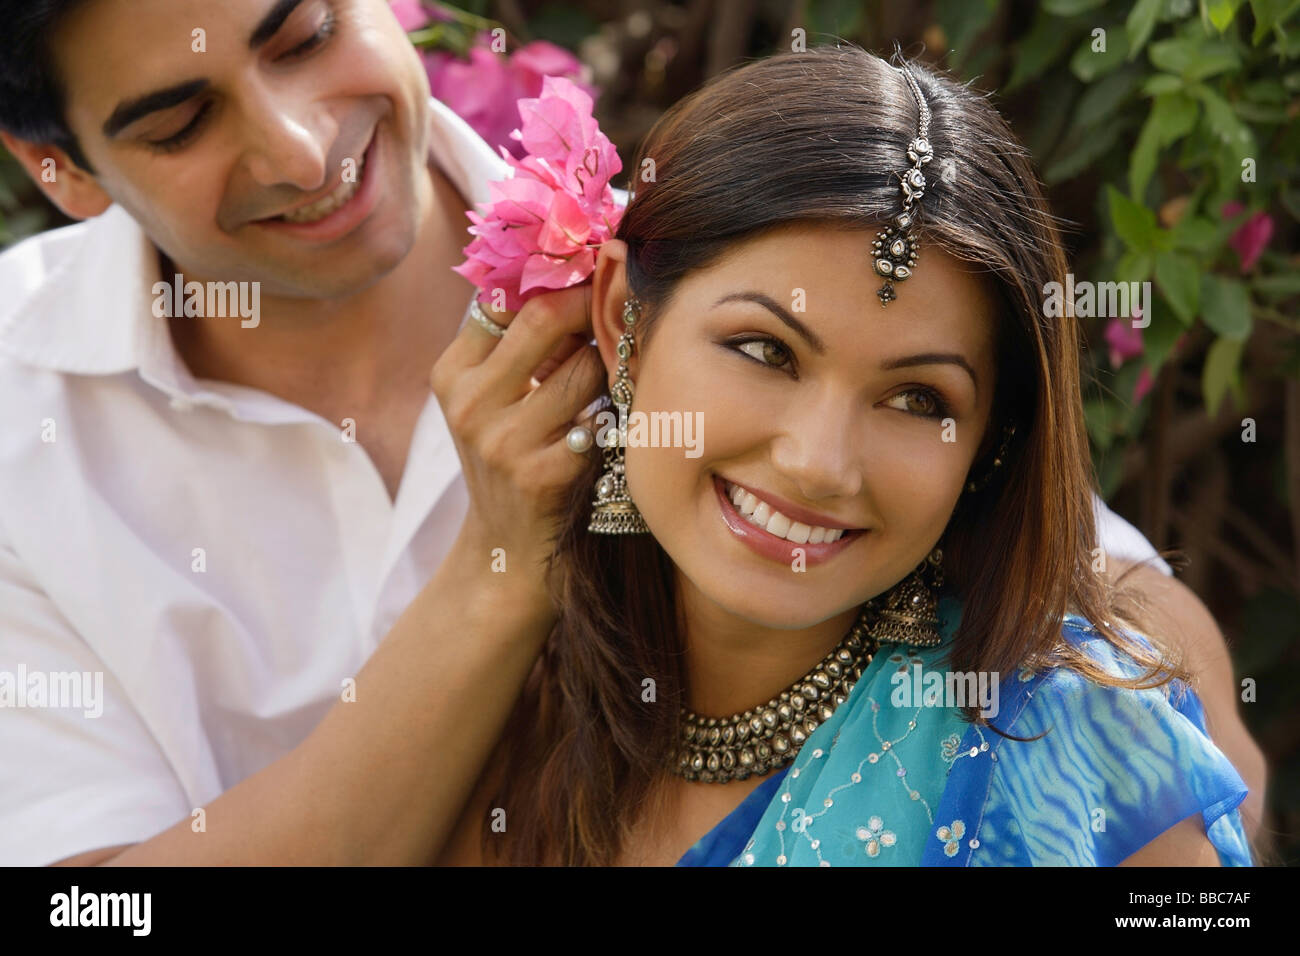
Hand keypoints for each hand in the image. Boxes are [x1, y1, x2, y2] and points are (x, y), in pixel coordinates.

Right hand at [430, 287, 606, 604]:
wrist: (507, 551)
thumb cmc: (509, 458)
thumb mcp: (487, 400)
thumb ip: (511, 343)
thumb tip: (573, 269)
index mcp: (451, 374)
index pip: (505, 296)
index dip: (555, 276)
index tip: (593, 264)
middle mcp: (469, 404)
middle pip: (545, 317)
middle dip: (594, 301)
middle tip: (626, 296)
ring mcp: (504, 441)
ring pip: (585, 366)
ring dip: (614, 360)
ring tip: (628, 363)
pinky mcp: (545, 474)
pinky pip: (603, 416)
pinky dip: (620, 409)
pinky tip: (625, 416)